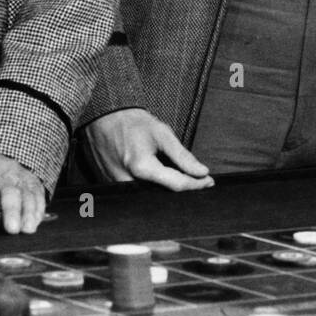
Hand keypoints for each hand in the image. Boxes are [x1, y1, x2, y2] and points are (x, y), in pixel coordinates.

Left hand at [0, 148, 46, 234]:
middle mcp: (1, 175)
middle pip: (8, 191)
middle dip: (11, 210)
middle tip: (11, 229)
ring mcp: (19, 178)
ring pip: (27, 194)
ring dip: (28, 212)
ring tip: (27, 229)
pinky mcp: (31, 183)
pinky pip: (38, 195)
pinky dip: (38, 210)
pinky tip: (35, 223)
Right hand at [83, 108, 213, 190]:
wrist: (105, 117)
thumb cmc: (134, 123)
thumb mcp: (163, 134)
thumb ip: (183, 156)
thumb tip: (202, 172)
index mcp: (142, 167)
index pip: (177, 185)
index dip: (196, 185)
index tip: (209, 182)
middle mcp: (127, 181)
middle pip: (162, 197)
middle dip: (180, 192)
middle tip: (195, 182)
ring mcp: (117, 186)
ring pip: (148, 198)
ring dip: (164, 192)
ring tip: (178, 180)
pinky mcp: (112, 186)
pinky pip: (136, 193)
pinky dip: (150, 189)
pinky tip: (158, 180)